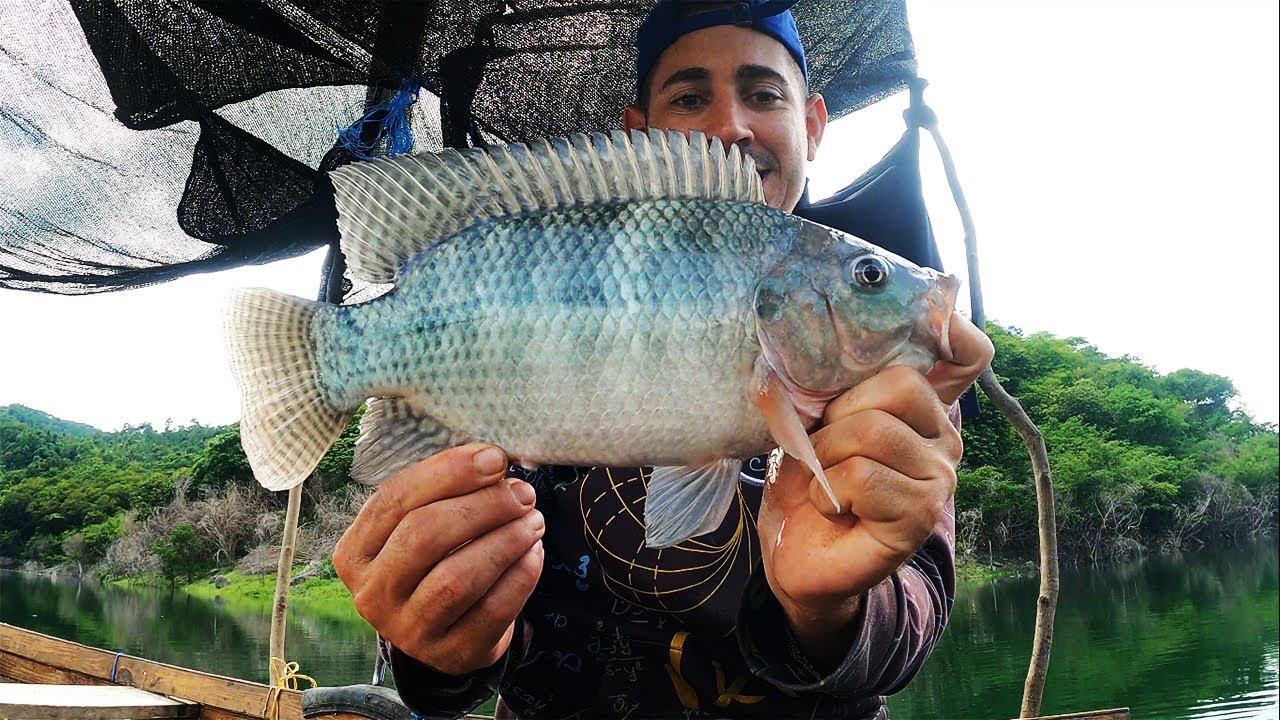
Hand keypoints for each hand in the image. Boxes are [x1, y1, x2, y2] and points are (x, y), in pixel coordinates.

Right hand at [333, 444, 544, 674]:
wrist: (447, 632)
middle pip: (424, 537)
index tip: (495, 458)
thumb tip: (492, 459)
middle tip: (521, 493)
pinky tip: (534, 552)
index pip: (396, 500)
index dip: (449, 473)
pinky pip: (492, 611)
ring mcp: (408, 631)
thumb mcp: (420, 526)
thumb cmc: (434, 562)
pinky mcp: (450, 654)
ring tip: (533, 520)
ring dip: (504, 540)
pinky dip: (521, 576)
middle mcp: (373, 594)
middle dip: (482, 506)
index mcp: (356, 552)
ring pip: (457, 578)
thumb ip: (443, 493)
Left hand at [757, 314, 992, 667]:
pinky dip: (829, 492)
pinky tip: (834, 508)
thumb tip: (810, 347)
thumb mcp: (812, 420)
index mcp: (921, 405)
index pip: (967, 354)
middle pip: (900, 385)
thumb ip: (829, 385)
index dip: (953, 331)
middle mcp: (941, 436)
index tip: (924, 326)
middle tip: (825, 444)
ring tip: (824, 479)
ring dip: (826, 456)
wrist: (797, 555)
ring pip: (874, 432)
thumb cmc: (809, 480)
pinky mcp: (920, 514)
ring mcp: (937, 477)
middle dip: (840, 412)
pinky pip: (865, 477)